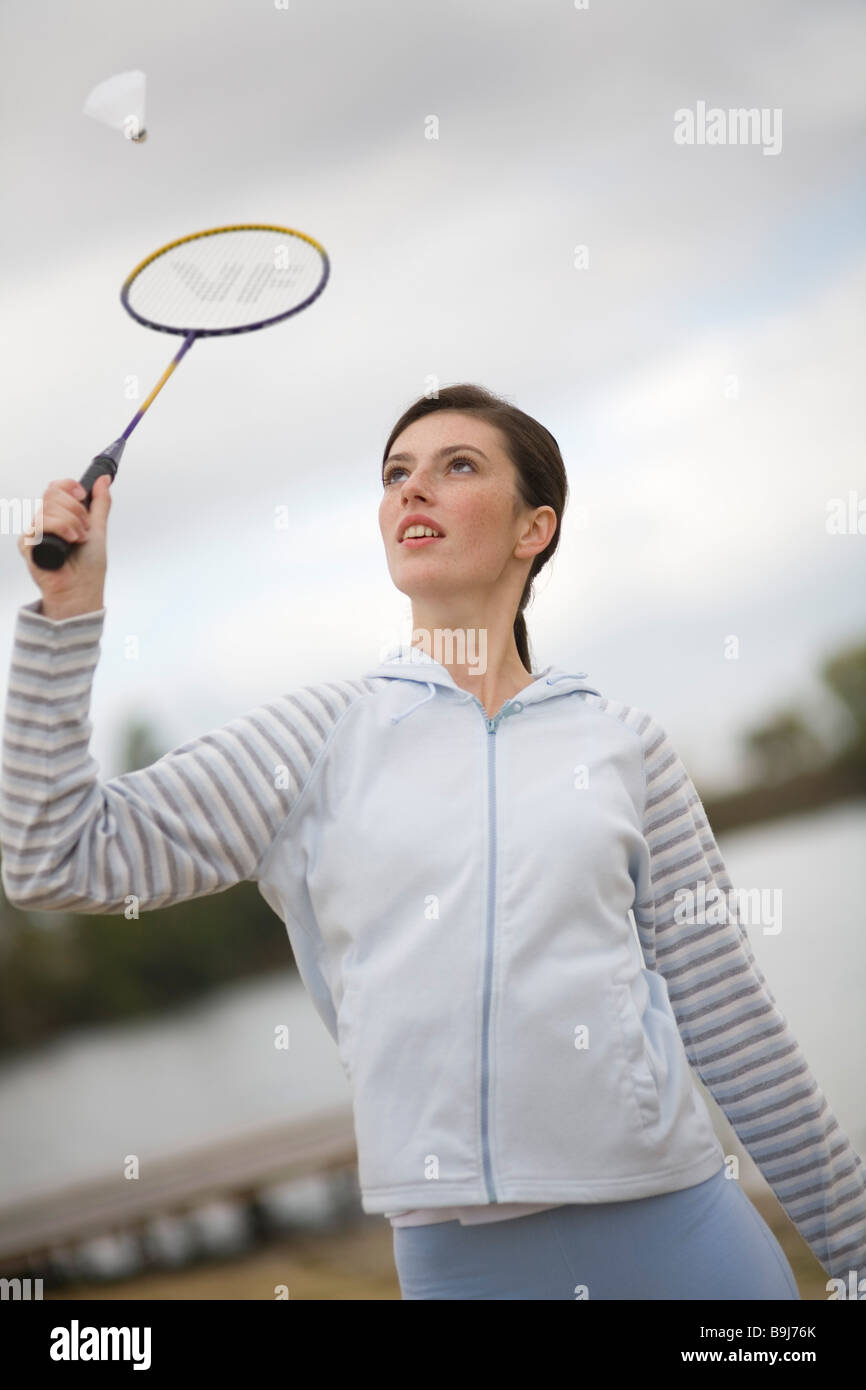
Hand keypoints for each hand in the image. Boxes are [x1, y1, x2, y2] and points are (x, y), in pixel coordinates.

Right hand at [19, 474, 110, 618]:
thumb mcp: (98, 528)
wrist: (81, 589)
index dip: (68, 486)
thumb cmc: (88, 567)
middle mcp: (44, 522)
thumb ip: (100, 503)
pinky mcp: (27, 544)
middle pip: (52, 494)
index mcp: (59, 516)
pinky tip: (69, 543)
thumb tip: (104, 480)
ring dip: (72, 523)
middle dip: (75, 509)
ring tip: (78, 540)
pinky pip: (41, 524)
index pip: (55, 488)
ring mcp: (34, 532)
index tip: (82, 495)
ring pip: (48, 508)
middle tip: (83, 529)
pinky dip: (61, 530)